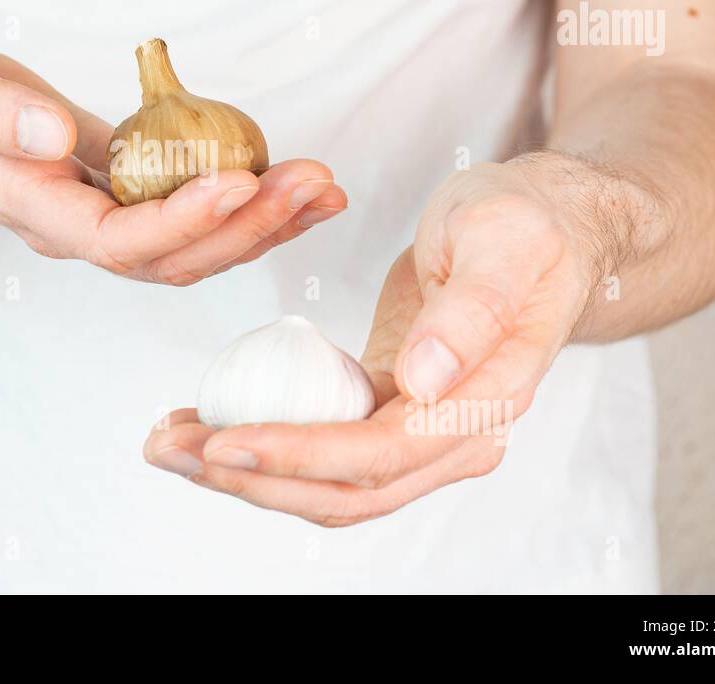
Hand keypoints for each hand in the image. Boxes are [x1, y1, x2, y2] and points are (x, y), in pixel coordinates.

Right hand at [0, 12, 346, 283]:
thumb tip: (54, 138)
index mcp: (25, 206)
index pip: (113, 240)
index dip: (181, 222)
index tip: (240, 181)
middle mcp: (67, 224)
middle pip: (169, 258)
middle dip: (247, 229)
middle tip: (315, 184)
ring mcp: (92, 210)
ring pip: (187, 244)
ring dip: (259, 223)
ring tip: (323, 189)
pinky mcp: (112, 185)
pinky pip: (183, 208)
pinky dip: (241, 199)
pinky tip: (287, 175)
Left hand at [143, 154, 607, 522]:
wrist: (547, 227)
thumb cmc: (528, 224)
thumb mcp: (506, 242)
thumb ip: (473, 311)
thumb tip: (425, 383)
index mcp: (486, 399)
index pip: (380, 453)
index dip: (299, 455)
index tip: (225, 442)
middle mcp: (453, 432)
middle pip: (344, 489)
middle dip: (250, 478)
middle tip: (167, 447)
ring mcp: (420, 427)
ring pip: (326, 481)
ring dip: (246, 473)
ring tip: (168, 443)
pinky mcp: (389, 408)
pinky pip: (323, 444)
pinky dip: (265, 441)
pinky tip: (210, 422)